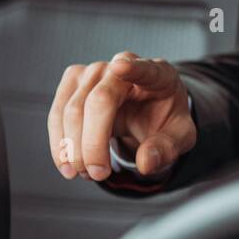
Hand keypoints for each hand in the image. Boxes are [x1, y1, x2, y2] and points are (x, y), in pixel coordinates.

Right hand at [48, 52, 194, 181]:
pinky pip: (58, 114)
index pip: (145, 69)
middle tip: (98, 175)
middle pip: (99, 100)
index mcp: (158, 74)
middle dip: (93, 143)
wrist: (147, 108)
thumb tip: (145, 163)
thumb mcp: (180, 136)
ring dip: (74, 148)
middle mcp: (123, 63)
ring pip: (72, 110)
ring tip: (86, 174)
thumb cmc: (164, 118)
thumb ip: (167, 147)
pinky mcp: (73, 81)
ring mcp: (94, 71)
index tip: (120, 67)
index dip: (132, 68)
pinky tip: (68, 165)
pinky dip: (60, 143)